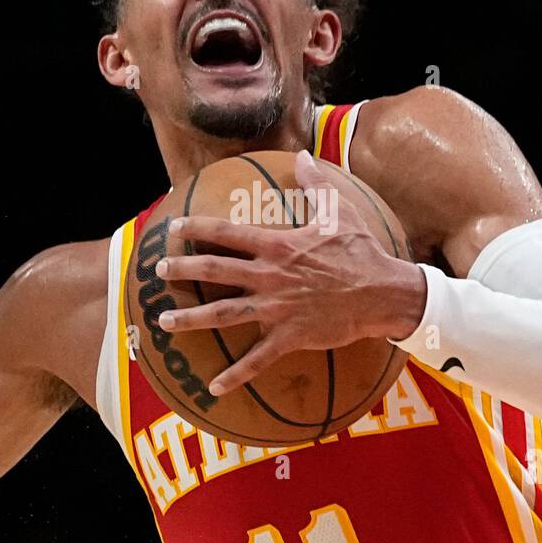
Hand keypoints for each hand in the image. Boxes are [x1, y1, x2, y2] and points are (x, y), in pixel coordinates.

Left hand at [154, 150, 424, 396]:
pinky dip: (234, 375)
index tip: (174, 227)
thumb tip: (304, 155)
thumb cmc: (362, 251)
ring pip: (223, 313)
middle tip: (157, 272)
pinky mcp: (290, 336)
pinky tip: (213, 387)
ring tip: (164, 323)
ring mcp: (277, 307)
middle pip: (215, 270)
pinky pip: (257, 359)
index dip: (198, 228)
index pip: (227, 232)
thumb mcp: (340, 211)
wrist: (384, 293)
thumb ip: (316, 183)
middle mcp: (270, 275)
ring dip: (191, 318)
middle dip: (182, 270)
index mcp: (278, 244)